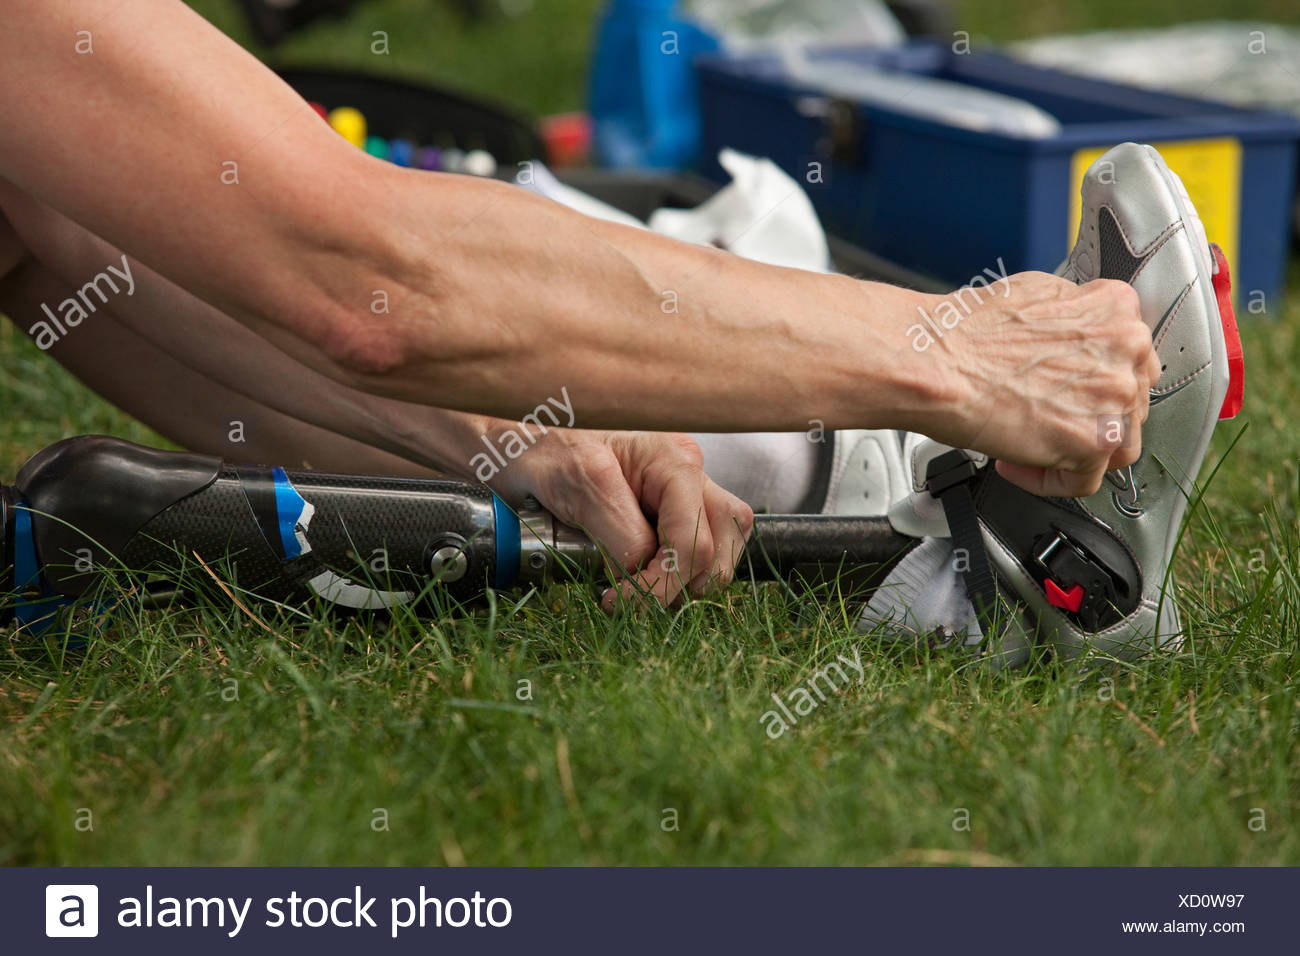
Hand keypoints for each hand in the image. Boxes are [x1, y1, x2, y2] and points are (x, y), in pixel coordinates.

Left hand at [482, 426, 753, 607]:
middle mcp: (685, 474)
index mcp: (670, 459)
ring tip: (644, 591)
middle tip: (632, 600)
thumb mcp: (575, 485)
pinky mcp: (668, 511)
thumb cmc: (536, 447)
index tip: (618, 600)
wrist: (509, 441)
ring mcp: (681, 493)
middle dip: (682, 582)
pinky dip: (682, 573)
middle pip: (719, 544)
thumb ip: (618, 533)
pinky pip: (699, 549)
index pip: (692, 537)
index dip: (662, 580)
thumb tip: (642, 574)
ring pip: (720, 549)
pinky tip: (649, 578)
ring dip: (689, 581)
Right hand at [924, 272, 1159, 496]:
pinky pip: (1084, 480)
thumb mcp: (1035, 294)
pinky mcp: (1093, 441)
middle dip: (1088, 416)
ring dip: (1076, 451)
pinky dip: (1048, 480)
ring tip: (1033, 446)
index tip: (1068, 390)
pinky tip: (1017, 464)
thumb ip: (1073, 318)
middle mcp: (1126, 349)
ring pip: (1119, 443)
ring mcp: (1114, 396)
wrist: (935, 363)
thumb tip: (1073, 341)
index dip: (1094, 379)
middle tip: (1047, 418)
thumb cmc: (965, 333)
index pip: (1129, 357)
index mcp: (1115, 308)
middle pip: (1129, 400)